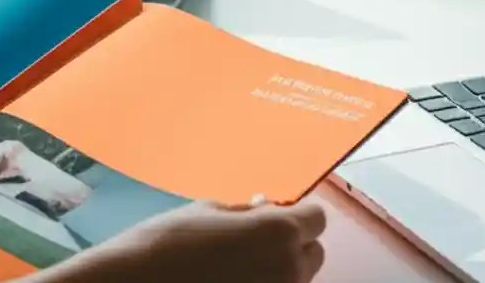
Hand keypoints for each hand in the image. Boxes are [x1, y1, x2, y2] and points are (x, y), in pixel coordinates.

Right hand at [31, 198, 326, 282]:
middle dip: (292, 242)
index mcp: (278, 232)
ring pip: (296, 277)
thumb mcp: (208, 211)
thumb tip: (264, 207)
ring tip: (238, 262)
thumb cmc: (167, 241)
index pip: (316, 217)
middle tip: (254, 238)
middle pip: (313, 252)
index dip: (296, 213)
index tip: (273, 213)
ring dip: (279, 266)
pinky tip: (230, 278)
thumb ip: (246, 212)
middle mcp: (289, 268)